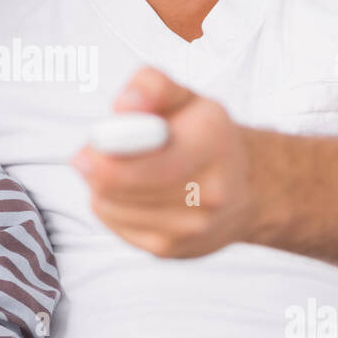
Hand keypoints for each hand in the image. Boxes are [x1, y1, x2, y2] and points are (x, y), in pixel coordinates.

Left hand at [71, 66, 272, 258]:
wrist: (249, 187)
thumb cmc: (206, 136)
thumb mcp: (186, 97)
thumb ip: (152, 87)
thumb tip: (125, 105)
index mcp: (211, 143)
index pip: (143, 164)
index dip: (104, 158)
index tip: (88, 148)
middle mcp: (208, 191)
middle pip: (117, 188)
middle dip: (96, 167)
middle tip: (96, 152)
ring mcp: (190, 227)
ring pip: (110, 206)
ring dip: (101, 186)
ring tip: (121, 170)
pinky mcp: (171, 250)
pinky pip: (115, 225)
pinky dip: (111, 207)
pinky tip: (130, 193)